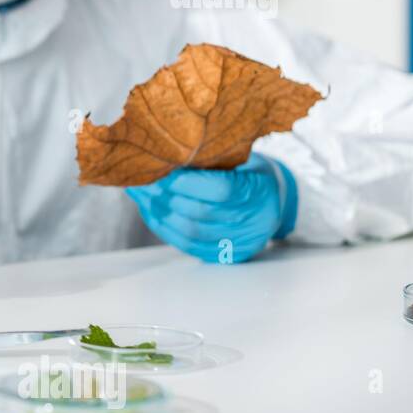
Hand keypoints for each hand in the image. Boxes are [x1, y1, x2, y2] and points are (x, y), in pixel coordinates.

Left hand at [126, 153, 298, 263]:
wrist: (273, 199)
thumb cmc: (249, 171)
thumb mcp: (239, 157)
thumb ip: (209, 160)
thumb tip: (164, 157)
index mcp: (260, 192)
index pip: (218, 190)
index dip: (183, 181)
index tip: (158, 168)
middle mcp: (254, 222)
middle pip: (199, 213)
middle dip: (163, 196)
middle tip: (139, 179)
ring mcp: (241, 243)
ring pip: (190, 232)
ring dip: (158, 212)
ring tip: (139, 194)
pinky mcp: (227, 255)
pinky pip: (188, 245)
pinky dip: (164, 228)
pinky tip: (149, 211)